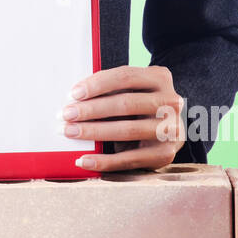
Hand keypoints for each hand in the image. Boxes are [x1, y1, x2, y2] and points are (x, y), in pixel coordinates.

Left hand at [62, 64, 185, 172]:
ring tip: (70, 132)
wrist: (169, 130)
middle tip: (66, 115)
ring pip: (127, 130)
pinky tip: (83, 160)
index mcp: (159, 78)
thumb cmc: (139, 106)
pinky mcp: (165, 154)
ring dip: (94, 132)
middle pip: (125, 103)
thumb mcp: (132, 90)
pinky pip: (129, 158)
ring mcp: (171, 129)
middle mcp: (170, 102)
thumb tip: (74, 98)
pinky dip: (104, 161)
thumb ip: (110, 90)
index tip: (74, 93)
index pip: (126, 76)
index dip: (98, 84)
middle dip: (91, 109)